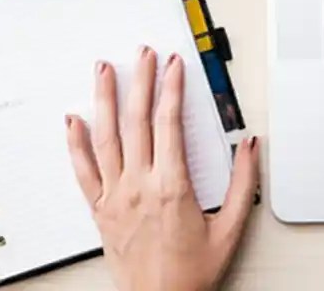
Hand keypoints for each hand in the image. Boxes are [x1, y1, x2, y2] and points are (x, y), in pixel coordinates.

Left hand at [65, 46, 259, 290]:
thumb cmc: (191, 273)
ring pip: (105, 137)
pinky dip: (75, 143)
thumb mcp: (231, 229)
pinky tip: (73, 120)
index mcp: (172, 187)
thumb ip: (244, 184)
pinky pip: (83, 170)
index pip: (169, 123)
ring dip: (104, 99)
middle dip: (140, 81)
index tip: (174, 65)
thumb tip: (250, 146)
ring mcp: (115, 197)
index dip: (171, 88)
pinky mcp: (99, 210)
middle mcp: (138, 187)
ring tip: (103, 70)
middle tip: (142, 54)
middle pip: (136, 120)